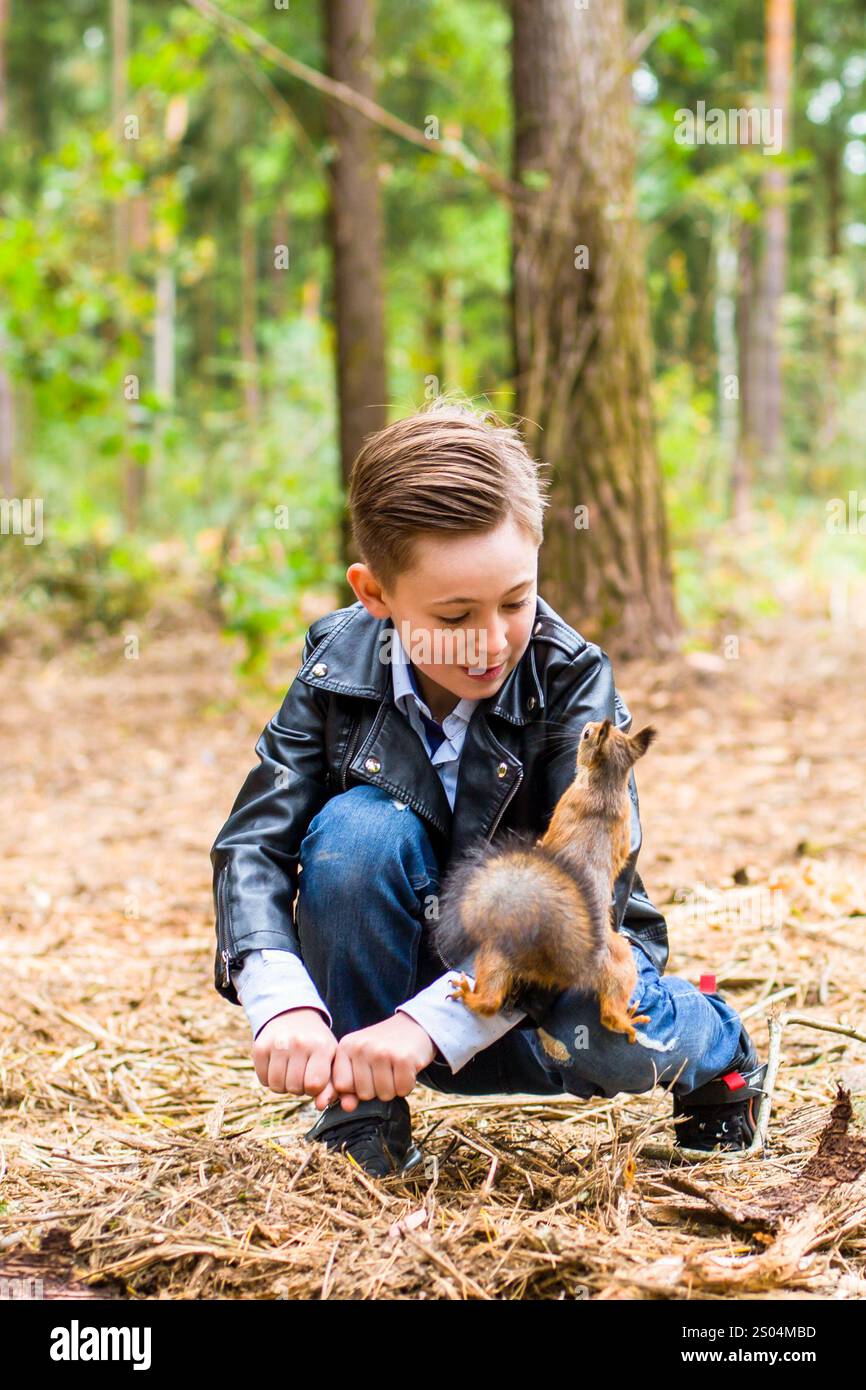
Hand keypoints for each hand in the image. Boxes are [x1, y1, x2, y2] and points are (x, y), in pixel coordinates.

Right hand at [251, 1007, 336, 1097]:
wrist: (294, 1015)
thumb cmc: (317, 1045)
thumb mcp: (330, 1060)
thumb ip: (332, 1086)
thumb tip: (320, 1106)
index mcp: (322, 1046)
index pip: (314, 1085)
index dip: (314, 1088)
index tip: (315, 1078)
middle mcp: (299, 1042)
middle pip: (294, 1088)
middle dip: (299, 1087)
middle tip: (301, 1072)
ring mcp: (277, 1043)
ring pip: (277, 1087)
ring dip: (284, 1085)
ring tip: (290, 1070)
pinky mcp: (259, 1047)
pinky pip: (263, 1080)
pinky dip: (270, 1078)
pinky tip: (278, 1065)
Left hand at [315, 1015, 437, 1112]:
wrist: (412, 1026)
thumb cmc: (382, 1049)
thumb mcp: (359, 1061)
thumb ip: (348, 1086)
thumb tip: (347, 1107)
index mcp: (345, 1047)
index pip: (341, 1086)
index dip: (355, 1087)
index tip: (364, 1074)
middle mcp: (361, 1047)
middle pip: (364, 1094)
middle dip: (376, 1089)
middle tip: (383, 1069)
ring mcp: (382, 1052)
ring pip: (384, 1094)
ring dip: (393, 1088)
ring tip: (394, 1068)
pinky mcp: (404, 1058)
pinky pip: (403, 1090)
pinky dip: (407, 1085)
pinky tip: (406, 1069)